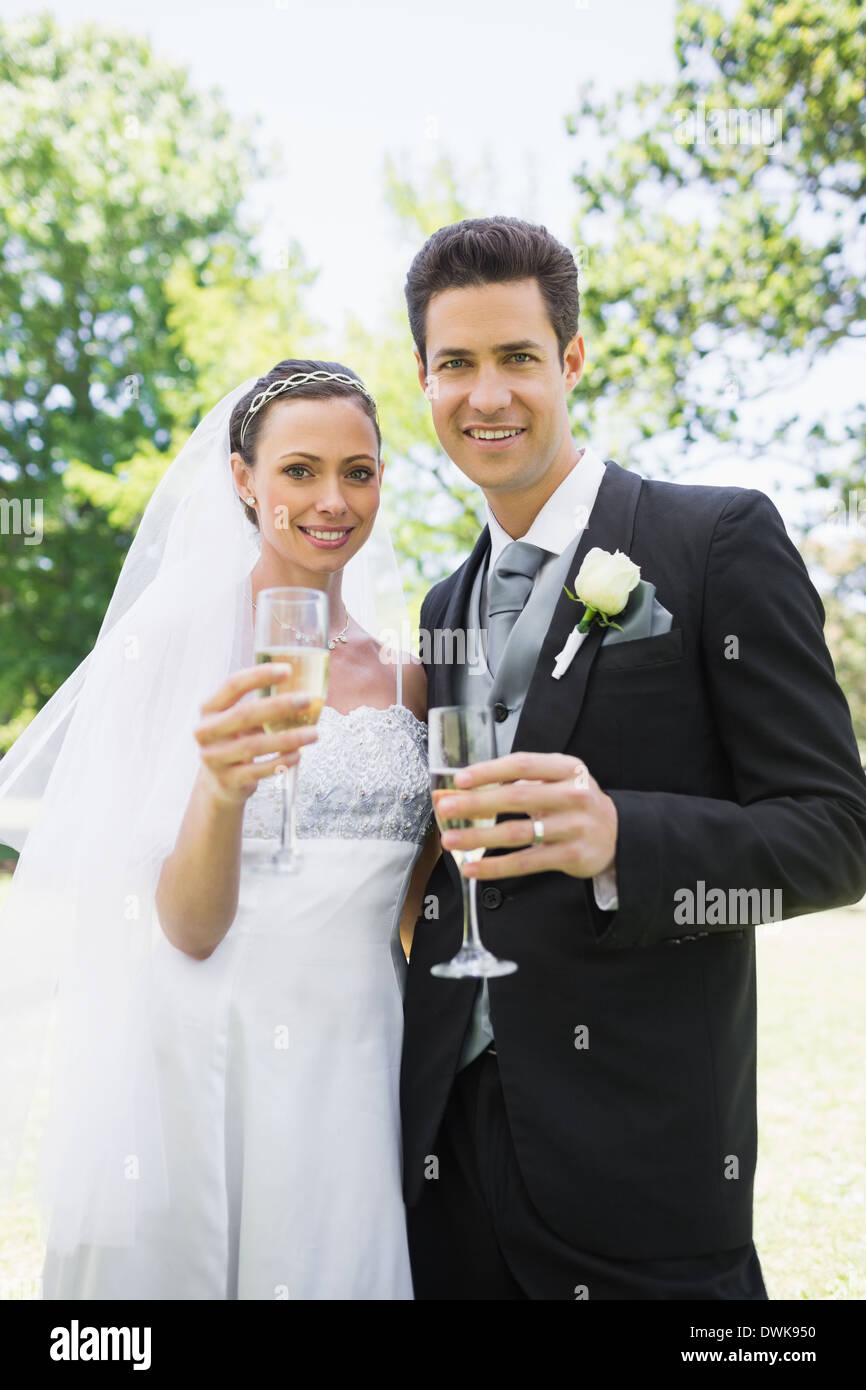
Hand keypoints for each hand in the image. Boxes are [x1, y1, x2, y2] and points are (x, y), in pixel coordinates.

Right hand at [194, 665, 318, 806]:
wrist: (219, 784)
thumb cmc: (237, 742)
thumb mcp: (239, 722)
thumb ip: (261, 707)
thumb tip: (304, 695)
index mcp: (210, 709)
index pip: (232, 685)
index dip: (259, 675)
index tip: (287, 670)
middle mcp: (206, 731)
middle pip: (244, 714)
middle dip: (278, 706)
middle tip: (307, 699)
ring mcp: (214, 758)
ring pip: (254, 745)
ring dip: (287, 738)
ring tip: (314, 733)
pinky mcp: (228, 780)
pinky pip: (258, 770)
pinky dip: (281, 761)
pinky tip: (299, 755)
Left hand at [435, 752, 617, 880]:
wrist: (617, 834)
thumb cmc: (574, 802)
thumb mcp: (557, 781)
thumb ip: (517, 781)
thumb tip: (463, 788)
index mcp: (567, 768)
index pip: (523, 763)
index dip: (489, 770)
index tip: (460, 779)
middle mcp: (573, 794)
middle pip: (517, 797)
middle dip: (476, 803)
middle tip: (445, 807)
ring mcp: (574, 826)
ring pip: (518, 832)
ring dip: (479, 837)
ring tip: (451, 839)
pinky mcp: (572, 855)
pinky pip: (526, 862)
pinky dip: (496, 866)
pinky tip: (473, 868)